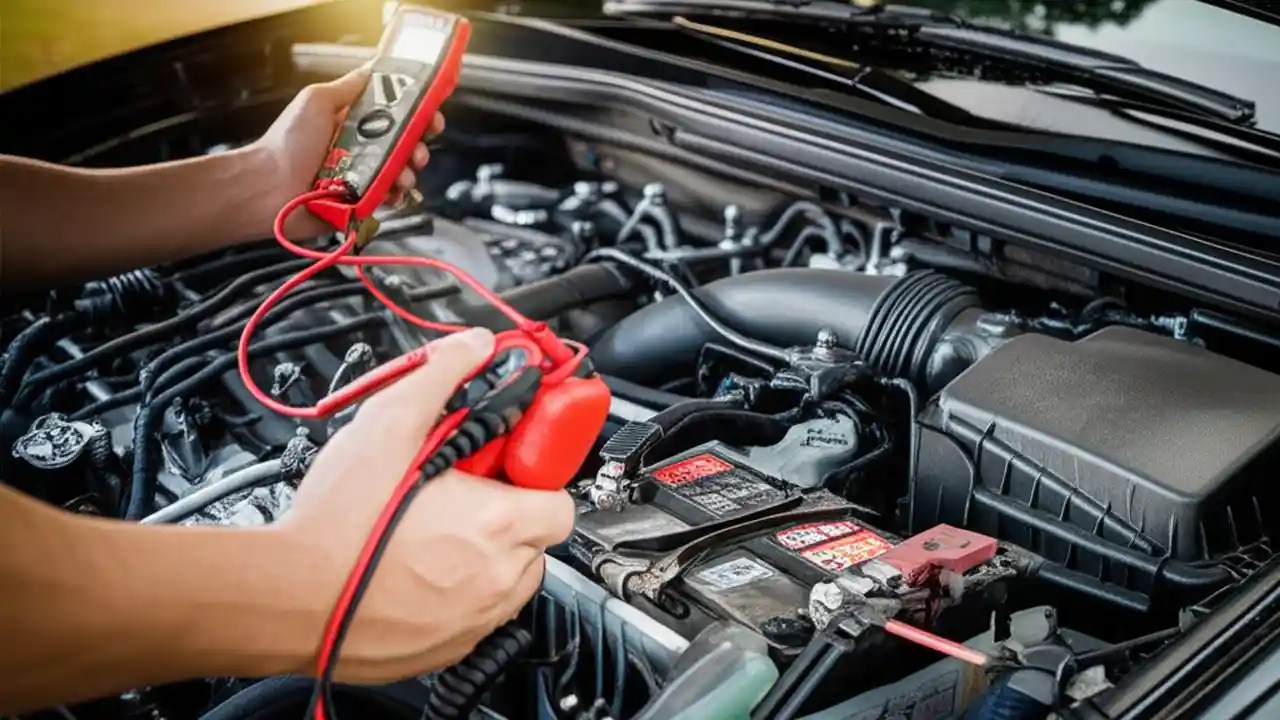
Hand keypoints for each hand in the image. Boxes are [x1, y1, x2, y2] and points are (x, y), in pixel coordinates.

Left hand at [249, 66, 445, 237]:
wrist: (270, 188)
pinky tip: (395, 192)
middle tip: (420, 147)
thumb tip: (373, 69)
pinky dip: (398, 195)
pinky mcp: (362, 199)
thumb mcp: (316, 100)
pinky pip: (391, 197)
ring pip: (402, 170)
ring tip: (404, 173)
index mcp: (352, 121)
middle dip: (419, 144)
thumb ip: (347, 86)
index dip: (417, 113)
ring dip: (410, 170)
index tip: (430, 114)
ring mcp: (363, 174)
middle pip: (404, 142)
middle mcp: (361, 147)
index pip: (395, 114)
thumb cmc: (287, 143)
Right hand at [275, 328, 574, 682]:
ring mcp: (473, 621)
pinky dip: (457, 594)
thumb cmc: (336, 523)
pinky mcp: (445, 651)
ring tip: (431, 531)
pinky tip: (413, 568)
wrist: (284, 597)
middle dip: (508, 514)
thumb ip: (442, 376)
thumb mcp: (390, 423)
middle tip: (459, 493)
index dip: (534, 478)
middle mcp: (497, 579)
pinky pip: (474, 617)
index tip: (505, 466)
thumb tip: (475, 348)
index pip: (562, 502)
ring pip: (508, 581)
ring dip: (486, 555)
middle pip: (536, 542)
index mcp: (499, 524)